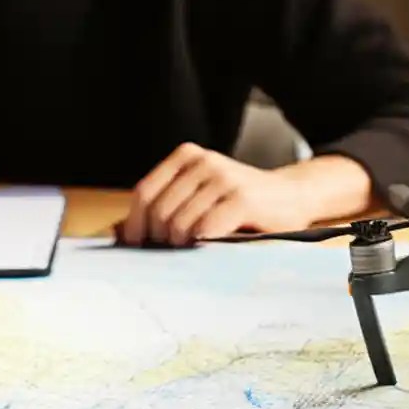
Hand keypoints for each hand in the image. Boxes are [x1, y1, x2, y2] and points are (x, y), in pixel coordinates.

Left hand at [116, 143, 323, 247]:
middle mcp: (203, 162)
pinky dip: (202, 244)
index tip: (137, 245)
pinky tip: (211, 245)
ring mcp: (223, 178)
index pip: (144, 192)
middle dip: (160, 239)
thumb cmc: (240, 204)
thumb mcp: (198, 196)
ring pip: (179, 223)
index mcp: (187, 156)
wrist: (291, 197)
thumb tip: (116, 232)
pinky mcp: (241, 199)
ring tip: (195, 248)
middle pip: (159, 210)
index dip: (135, 223)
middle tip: (172, 251)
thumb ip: (164, 207)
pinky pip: (205, 229)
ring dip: (182, 245)